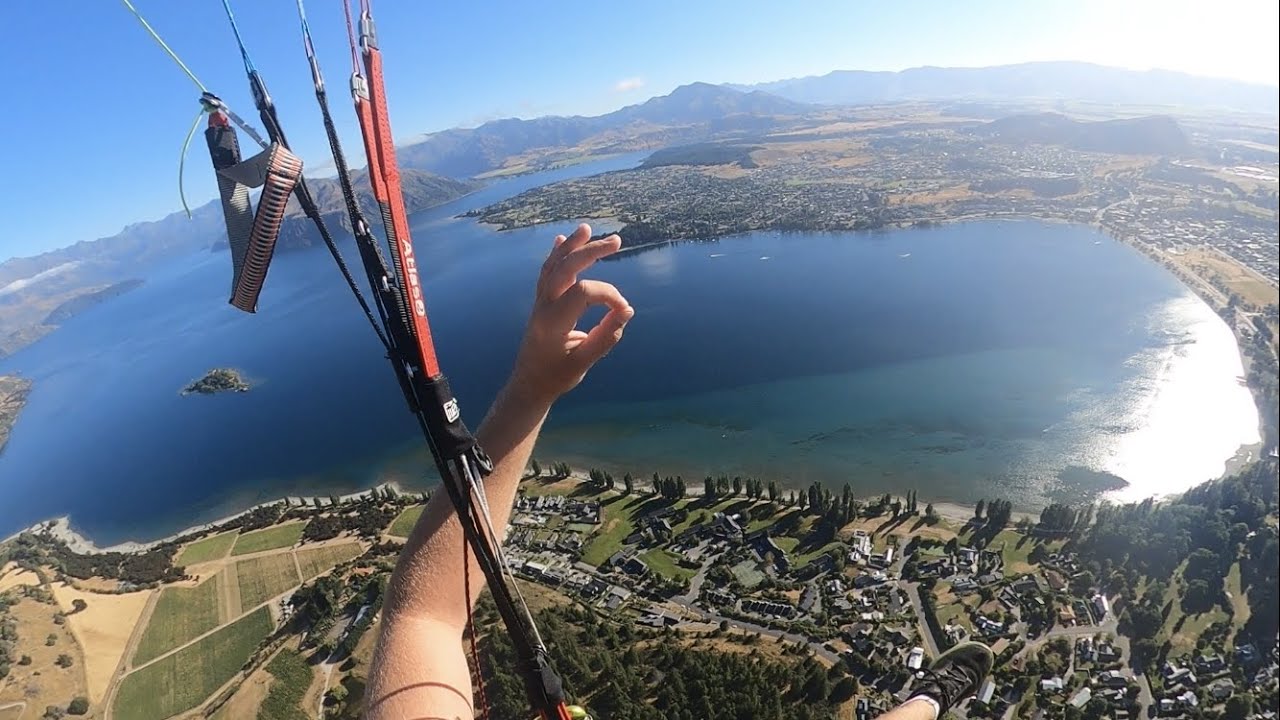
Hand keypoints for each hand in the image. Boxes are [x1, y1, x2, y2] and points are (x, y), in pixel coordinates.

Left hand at [509, 223, 632, 405]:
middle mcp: (543, 307)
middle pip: (566, 268)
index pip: (584, 292)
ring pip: (553, 265)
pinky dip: (555, 255)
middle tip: (616, 240)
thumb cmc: (556, 377)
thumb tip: (626, 310)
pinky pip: (546, 272)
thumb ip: (606, 337)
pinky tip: (562, 239)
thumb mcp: (584, 362)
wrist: (528, 385)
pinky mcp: (540, 303)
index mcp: (552, 323)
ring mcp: (539, 303)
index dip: (609, 294)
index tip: (623, 309)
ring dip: (571, 245)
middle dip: (591, 251)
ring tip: (586, 228)